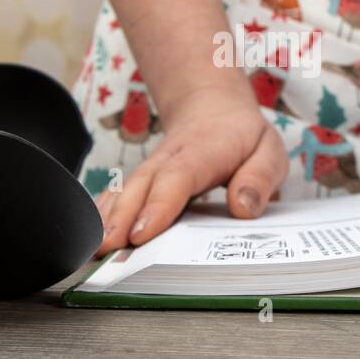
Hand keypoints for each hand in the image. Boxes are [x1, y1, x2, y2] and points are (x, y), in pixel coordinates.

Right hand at [93, 84, 288, 254]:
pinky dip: (101, 214)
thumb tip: (242, 208)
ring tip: (93, 250)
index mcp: (203, 151)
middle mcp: (169, 159)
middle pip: (141, 185)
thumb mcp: (269, 150)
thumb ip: (260, 177)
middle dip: (121, 217)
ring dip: (106, 219)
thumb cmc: (243, 137)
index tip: (142, 233)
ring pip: (124, 190)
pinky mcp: (140, 179)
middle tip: (106, 249)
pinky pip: (117, 194)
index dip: (158, 204)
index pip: (178, 177)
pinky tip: (90, 237)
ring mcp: (150, 168)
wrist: (213, 108)